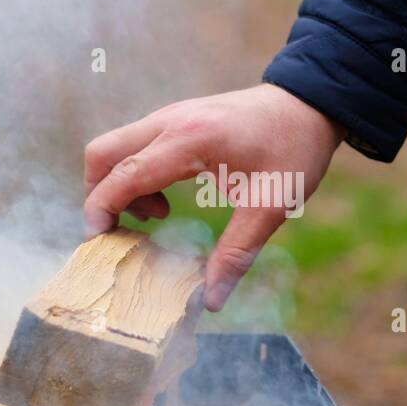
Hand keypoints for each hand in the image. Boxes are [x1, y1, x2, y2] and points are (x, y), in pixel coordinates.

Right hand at [83, 84, 344, 310]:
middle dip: (99, 196)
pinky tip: (168, 200)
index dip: (101, 209)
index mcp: (191, 140)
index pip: (124, 173)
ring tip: (160, 216)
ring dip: (121, 187)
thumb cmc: (294, 150)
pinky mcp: (175, 119)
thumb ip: (238, 251)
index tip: (97, 243)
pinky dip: (135, 176)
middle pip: (102, 153)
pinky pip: (135, 147)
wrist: (308, 105)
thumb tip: (211, 300)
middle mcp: (171, 121)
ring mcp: (170, 116)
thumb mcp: (273, 205)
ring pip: (116, 148)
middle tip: (125, 232)